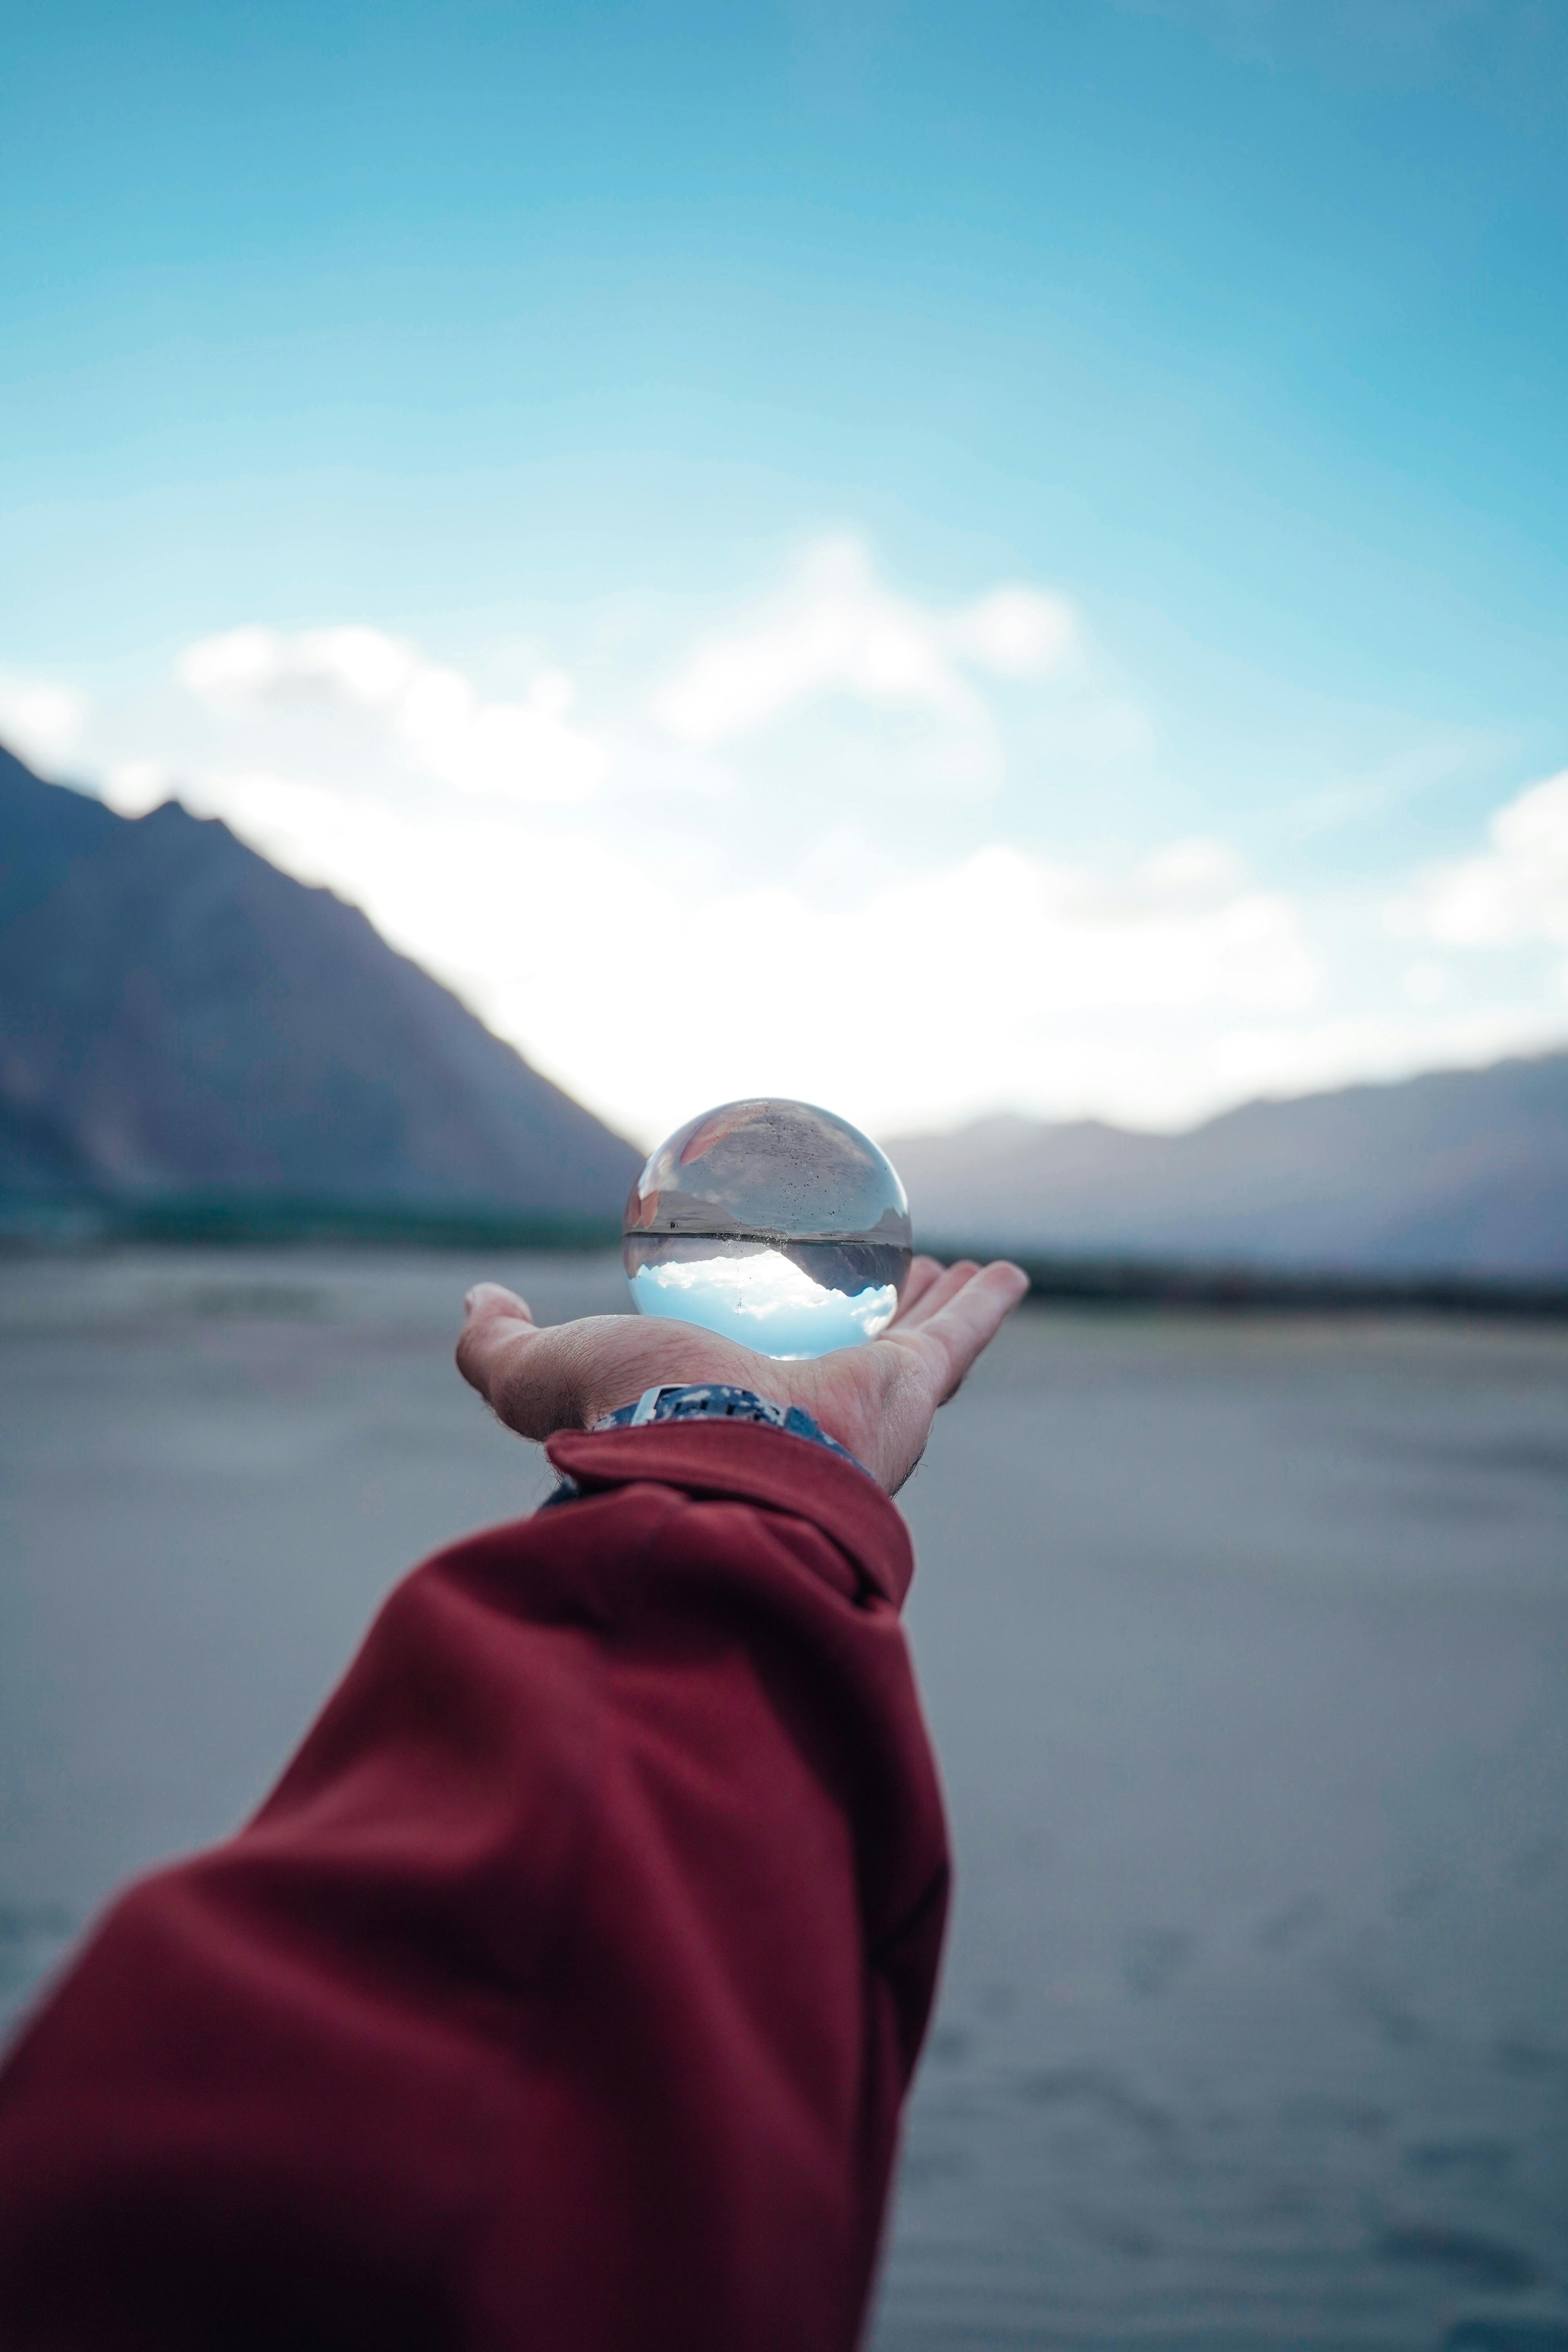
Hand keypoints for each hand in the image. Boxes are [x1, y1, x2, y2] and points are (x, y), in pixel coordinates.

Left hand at [456, 1255, 1029, 1493]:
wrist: (712, 1478)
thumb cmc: (628, 1430)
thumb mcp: (546, 1374)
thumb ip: (503, 1350)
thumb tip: (478, 1304)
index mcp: (728, 1426)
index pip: (749, 1379)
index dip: (759, 1341)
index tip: (763, 1304)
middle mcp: (804, 1428)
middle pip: (844, 1362)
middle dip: (863, 1326)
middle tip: (879, 1281)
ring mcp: (865, 1413)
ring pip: (908, 1349)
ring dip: (929, 1309)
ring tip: (942, 1267)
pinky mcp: (910, 1394)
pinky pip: (958, 1339)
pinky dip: (986, 1305)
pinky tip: (1008, 1272)